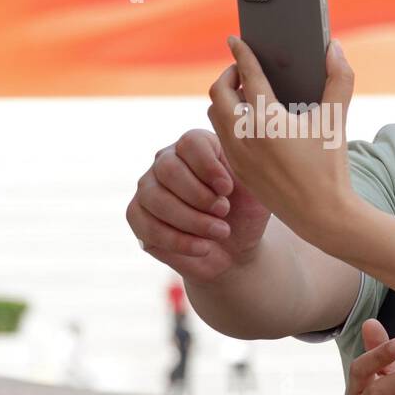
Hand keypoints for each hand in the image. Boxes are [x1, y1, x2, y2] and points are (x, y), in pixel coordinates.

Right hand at [126, 128, 271, 282]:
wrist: (234, 251)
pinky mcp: (137, 216)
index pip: (191, 143)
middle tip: (224, 212)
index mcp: (197, 146)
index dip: (208, 167)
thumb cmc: (245, 213)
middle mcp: (167, 161)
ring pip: (156, 198)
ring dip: (191, 220)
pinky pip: (147, 225)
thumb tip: (240, 143)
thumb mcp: (256, 188)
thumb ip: (249, 164)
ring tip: (220, 232)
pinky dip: (178, 241)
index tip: (228, 189)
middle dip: (199, 196)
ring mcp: (148, 187)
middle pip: (168, 169)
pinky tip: (203, 248)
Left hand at [207, 36, 357, 249]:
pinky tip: (247, 121)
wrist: (322, 217)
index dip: (241, 53)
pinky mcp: (236, 170)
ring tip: (244, 93)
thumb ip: (339, 79)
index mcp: (267, 120)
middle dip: (228, 75)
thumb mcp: (336, 121)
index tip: (235, 39)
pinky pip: (220, 137)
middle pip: (217, 93)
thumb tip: (333, 49)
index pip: (247, 75)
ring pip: (213, 115)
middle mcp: (244, 137)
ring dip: (224, 99)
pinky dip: (227, 122)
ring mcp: (236, 156)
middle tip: (244, 70)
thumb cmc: (331, 168)